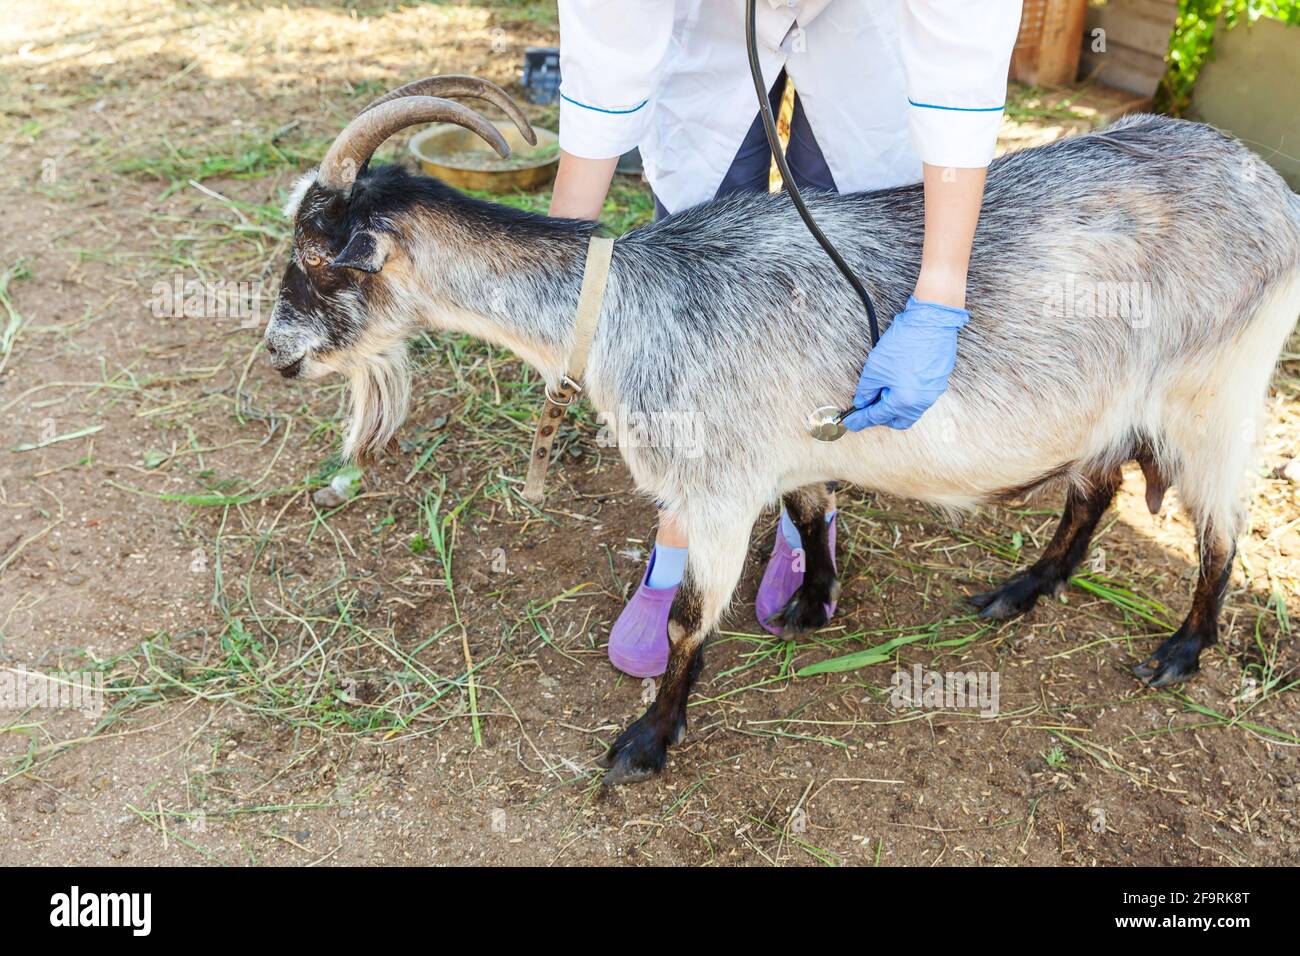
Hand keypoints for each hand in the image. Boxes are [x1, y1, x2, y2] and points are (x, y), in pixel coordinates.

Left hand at [841, 296, 968, 431]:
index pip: (877, 416)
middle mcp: (922, 401)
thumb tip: (862, 401)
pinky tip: (898, 383)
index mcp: (905, 401)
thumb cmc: (905, 342)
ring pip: (910, 409)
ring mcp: (933, 392)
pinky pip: (920, 397)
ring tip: (882, 393)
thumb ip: (866, 390)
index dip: (861, 419)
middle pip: (898, 420)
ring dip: (895, 405)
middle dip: (881, 418)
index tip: (851, 422)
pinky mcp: (938, 381)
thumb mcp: (875, 368)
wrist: (932, 321)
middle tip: (867, 410)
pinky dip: (907, 395)